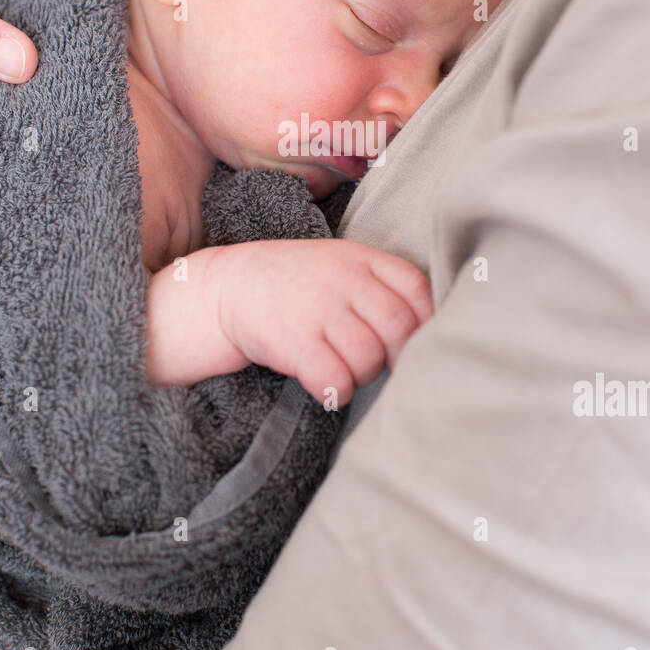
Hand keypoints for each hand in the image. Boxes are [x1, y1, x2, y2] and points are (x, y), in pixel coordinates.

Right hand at [216, 239, 433, 405]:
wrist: (222, 289)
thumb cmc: (289, 284)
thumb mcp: (336, 265)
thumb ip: (378, 285)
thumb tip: (427, 330)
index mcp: (360, 257)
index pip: (416, 288)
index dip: (425, 322)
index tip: (414, 342)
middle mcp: (344, 279)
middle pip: (399, 329)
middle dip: (397, 358)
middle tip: (380, 366)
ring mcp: (318, 309)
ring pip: (370, 358)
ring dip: (363, 376)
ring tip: (344, 371)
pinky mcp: (293, 341)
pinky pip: (336, 380)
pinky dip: (337, 392)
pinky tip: (325, 387)